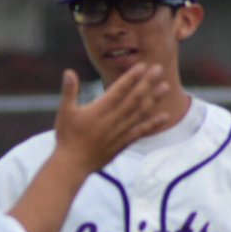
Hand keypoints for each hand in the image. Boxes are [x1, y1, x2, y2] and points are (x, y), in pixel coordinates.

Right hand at [52, 64, 167, 174]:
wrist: (73, 165)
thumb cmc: (67, 137)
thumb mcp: (64, 112)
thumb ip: (69, 91)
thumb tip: (69, 71)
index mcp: (100, 110)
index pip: (119, 90)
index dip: (131, 78)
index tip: (143, 66)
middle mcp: (113, 119)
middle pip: (134, 98)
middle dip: (147, 82)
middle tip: (159, 69)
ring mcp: (120, 132)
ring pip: (141, 112)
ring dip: (154, 99)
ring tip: (166, 87)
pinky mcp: (123, 143)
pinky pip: (141, 131)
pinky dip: (153, 123)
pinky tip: (165, 116)